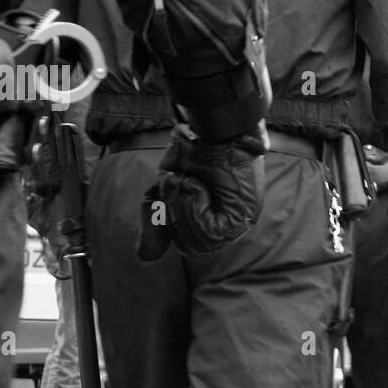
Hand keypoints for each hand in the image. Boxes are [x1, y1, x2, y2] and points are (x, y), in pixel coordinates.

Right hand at [137, 124, 264, 259]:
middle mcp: (228, 229)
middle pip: (190, 247)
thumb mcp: (167, 190)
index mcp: (211, 224)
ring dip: (181, 206)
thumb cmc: (195, 155)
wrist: (215, 130)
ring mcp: (238, 225)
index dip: (168, 220)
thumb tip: (146, 257)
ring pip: (197, 241)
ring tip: (188, 180)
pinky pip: (207, 230)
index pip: (186, 244)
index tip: (171, 187)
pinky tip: (197, 185)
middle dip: (173, 212)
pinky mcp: (241, 217)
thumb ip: (156, 222)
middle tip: (179, 182)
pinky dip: (192, 204)